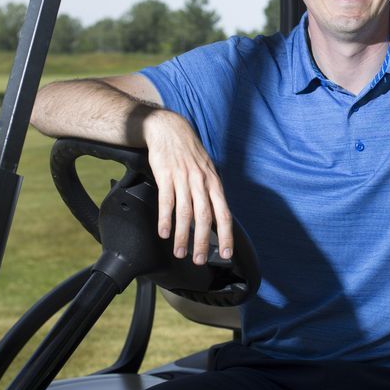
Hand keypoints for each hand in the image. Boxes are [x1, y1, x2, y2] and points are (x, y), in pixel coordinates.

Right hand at [143, 109, 232, 265]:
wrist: (170, 129)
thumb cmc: (190, 154)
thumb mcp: (206, 171)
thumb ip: (211, 194)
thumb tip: (216, 218)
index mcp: (214, 183)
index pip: (224, 213)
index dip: (226, 234)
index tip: (226, 253)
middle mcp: (201, 182)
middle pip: (205, 217)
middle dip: (203, 241)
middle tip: (199, 260)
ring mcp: (184, 178)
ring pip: (185, 212)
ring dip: (182, 235)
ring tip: (180, 252)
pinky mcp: (166, 175)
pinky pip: (167, 200)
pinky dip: (166, 218)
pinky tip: (164, 232)